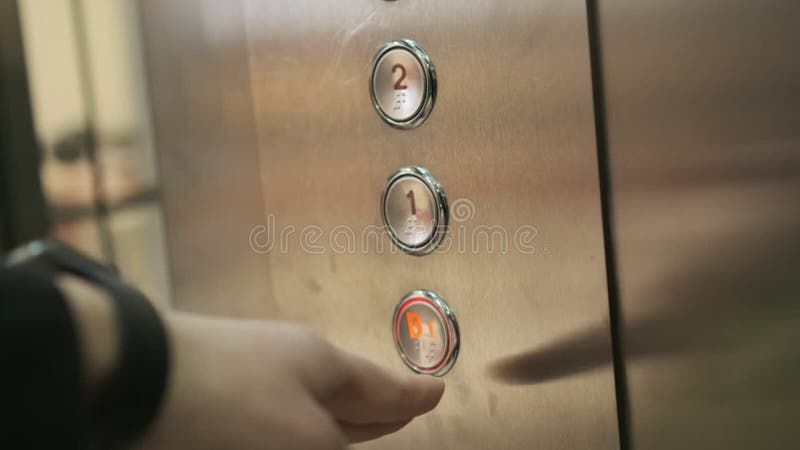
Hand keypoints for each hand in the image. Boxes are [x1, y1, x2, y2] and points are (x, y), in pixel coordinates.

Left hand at [135, 312, 444, 449]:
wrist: (130, 377)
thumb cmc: (228, 407)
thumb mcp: (302, 440)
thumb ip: (336, 444)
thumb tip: (347, 436)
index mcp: (322, 365)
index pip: (380, 390)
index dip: (411, 399)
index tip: (436, 393)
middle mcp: (288, 362)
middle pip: (345, 392)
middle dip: (376, 406)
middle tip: (404, 408)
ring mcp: (247, 370)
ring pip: (304, 403)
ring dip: (331, 421)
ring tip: (354, 426)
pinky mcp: (210, 388)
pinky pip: (267, 410)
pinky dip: (288, 425)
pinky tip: (280, 431)